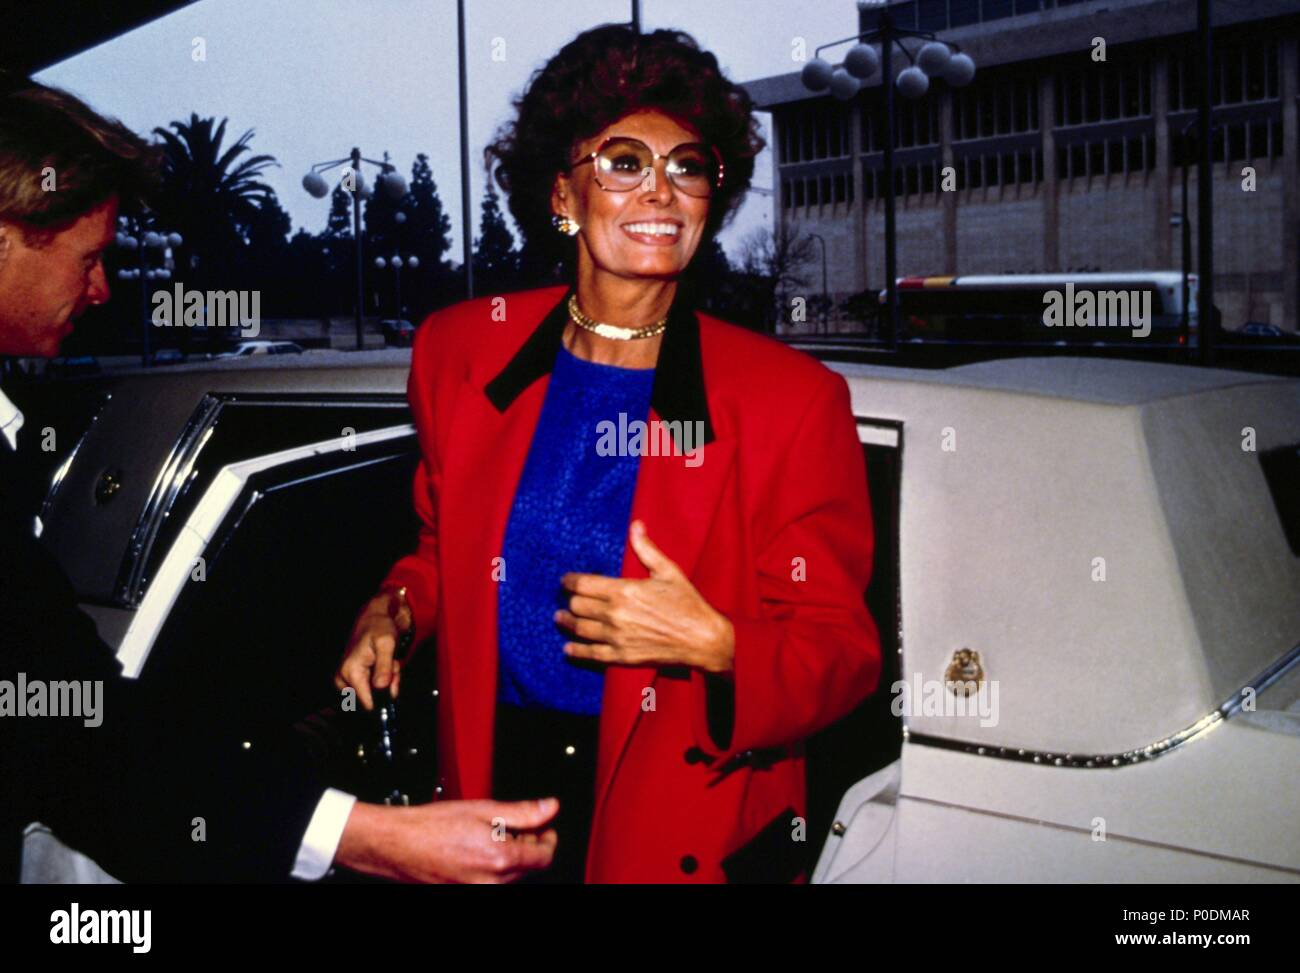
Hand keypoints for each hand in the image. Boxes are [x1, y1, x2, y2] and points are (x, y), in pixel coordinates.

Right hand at [334, 589, 412, 709]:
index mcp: (351, 671)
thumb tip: (381, 688)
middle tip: (393, 665)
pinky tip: (385, 664)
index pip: (367, 702)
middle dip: (388, 684)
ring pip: (374, 693)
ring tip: (389, 662)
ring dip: (387, 680)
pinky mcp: (351, 679)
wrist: (373, 618)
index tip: (394, 682)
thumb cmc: (379, 627)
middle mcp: (344, 678)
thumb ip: (384, 666)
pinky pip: (371, 688)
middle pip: (373, 698)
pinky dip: (383, 678)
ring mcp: (346, 680)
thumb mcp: (386, 643)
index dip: (385, 697)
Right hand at [335, 798, 558, 883]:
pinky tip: (478, 848)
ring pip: (510, 877)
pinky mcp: (464, 893)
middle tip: (518, 826)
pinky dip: (492, 867)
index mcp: (500, 859)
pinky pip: (490, 882)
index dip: (548, 839)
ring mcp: (476, 891)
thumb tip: (550, 807)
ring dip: (511, 857)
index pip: (544, 857)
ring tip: (493, 834)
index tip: (545, 827)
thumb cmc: (431, 825)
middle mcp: (491, 882)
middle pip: (528, 868)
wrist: (396, 844)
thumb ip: (522, 812)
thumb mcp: (483, 808)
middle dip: (528, 846)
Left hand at [556, 520, 734, 673]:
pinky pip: (592, 653)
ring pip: (580, 629)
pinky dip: (577, 650)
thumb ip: (646, 549)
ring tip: (560, 618)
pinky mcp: (622, 656)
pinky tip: (568, 648)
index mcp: (624, 590)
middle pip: (578, 606)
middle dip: (570, 600)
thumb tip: (636, 525)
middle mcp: (615, 614)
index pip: (584, 584)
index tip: (566, 580)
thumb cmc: (688, 603)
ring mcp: (617, 637)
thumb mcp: (668, 571)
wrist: (702, 638)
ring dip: (567, 623)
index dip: (570, 581)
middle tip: (567, 598)